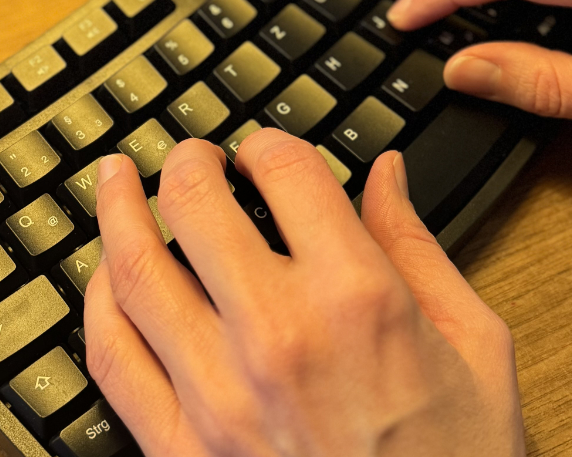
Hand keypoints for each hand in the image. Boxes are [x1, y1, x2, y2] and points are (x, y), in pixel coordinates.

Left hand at [83, 130, 523, 455]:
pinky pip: (113, 358)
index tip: (263, 153)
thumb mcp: (474, 346)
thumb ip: (418, 249)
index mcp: (359, 298)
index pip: (287, 173)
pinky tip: (105, 278)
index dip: (267, 145)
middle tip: (188, 157)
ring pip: (136, 273)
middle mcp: (278, 336)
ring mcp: (219, 395)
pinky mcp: (182, 448)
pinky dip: (98, 305)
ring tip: (117, 183)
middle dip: (185, 163)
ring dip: (117, 212)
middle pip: (194, 205)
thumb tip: (386, 177)